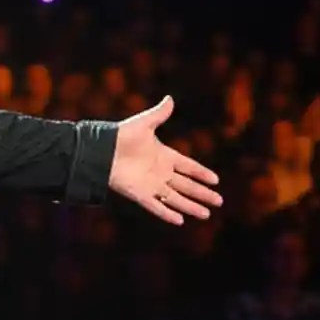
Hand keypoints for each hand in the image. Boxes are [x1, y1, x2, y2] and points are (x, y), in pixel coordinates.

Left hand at [108, 95, 222, 224]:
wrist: (101, 150)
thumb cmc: (121, 135)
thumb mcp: (143, 123)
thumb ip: (159, 114)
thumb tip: (169, 98)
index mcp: (164, 155)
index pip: (188, 166)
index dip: (201, 173)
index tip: (216, 180)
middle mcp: (160, 172)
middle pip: (186, 185)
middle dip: (202, 193)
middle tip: (219, 201)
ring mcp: (151, 184)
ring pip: (175, 198)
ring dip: (190, 206)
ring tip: (206, 214)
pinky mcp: (139, 193)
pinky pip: (156, 206)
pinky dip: (167, 213)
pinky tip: (180, 220)